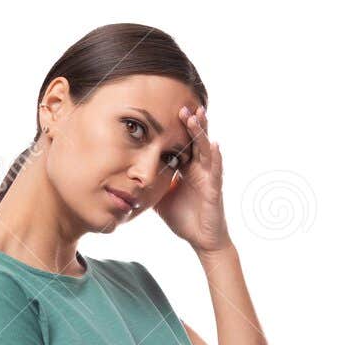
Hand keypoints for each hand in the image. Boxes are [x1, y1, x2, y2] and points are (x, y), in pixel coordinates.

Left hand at [154, 105, 230, 252]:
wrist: (201, 239)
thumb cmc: (184, 218)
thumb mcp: (160, 197)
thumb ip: (150, 184)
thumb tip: (128, 179)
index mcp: (187, 169)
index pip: (182, 143)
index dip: (177, 128)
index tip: (168, 110)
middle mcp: (199, 169)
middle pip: (195, 140)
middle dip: (190, 123)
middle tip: (183, 105)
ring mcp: (208, 177)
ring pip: (206, 150)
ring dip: (201, 133)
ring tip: (198, 115)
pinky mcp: (214, 189)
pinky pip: (216, 171)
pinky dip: (216, 158)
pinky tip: (215, 145)